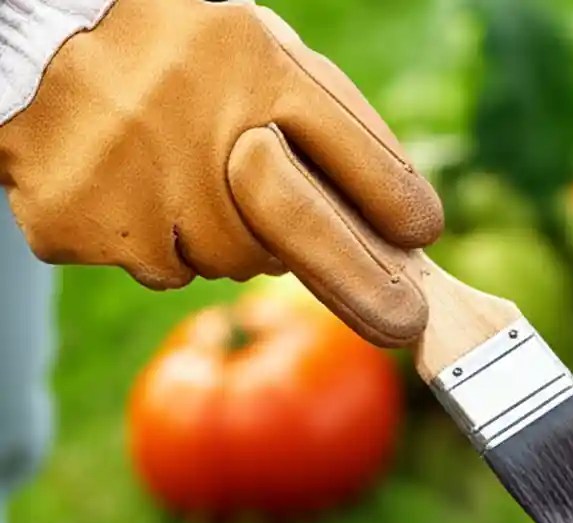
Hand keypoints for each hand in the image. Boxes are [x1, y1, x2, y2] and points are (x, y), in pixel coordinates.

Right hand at [0, 0, 442, 346]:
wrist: (37, 39)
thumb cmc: (177, 52)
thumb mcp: (264, 55)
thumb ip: (331, 123)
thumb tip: (405, 219)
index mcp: (258, 71)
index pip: (357, 156)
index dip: (397, 207)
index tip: (423, 238)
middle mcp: (201, 131)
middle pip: (301, 238)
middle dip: (362, 285)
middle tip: (405, 322)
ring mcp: (139, 187)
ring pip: (229, 261)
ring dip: (230, 238)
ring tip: (190, 174)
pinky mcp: (84, 229)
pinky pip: (163, 270)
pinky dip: (163, 244)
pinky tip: (139, 189)